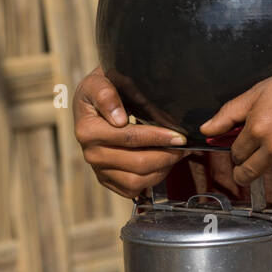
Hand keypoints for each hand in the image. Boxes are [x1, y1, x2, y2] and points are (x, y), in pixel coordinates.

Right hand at [73, 66, 189, 198]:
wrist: (90, 104)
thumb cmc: (99, 90)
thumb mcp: (98, 81)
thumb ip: (107, 94)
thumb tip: (119, 119)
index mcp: (88, 130)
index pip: (129, 138)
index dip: (157, 137)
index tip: (178, 135)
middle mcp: (91, 154)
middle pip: (137, 163)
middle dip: (166, 155)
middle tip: (183, 145)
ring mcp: (98, 170)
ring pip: (137, 181)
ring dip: (162, 169)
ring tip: (175, 154)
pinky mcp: (106, 180)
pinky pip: (133, 189)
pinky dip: (151, 179)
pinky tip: (161, 163)